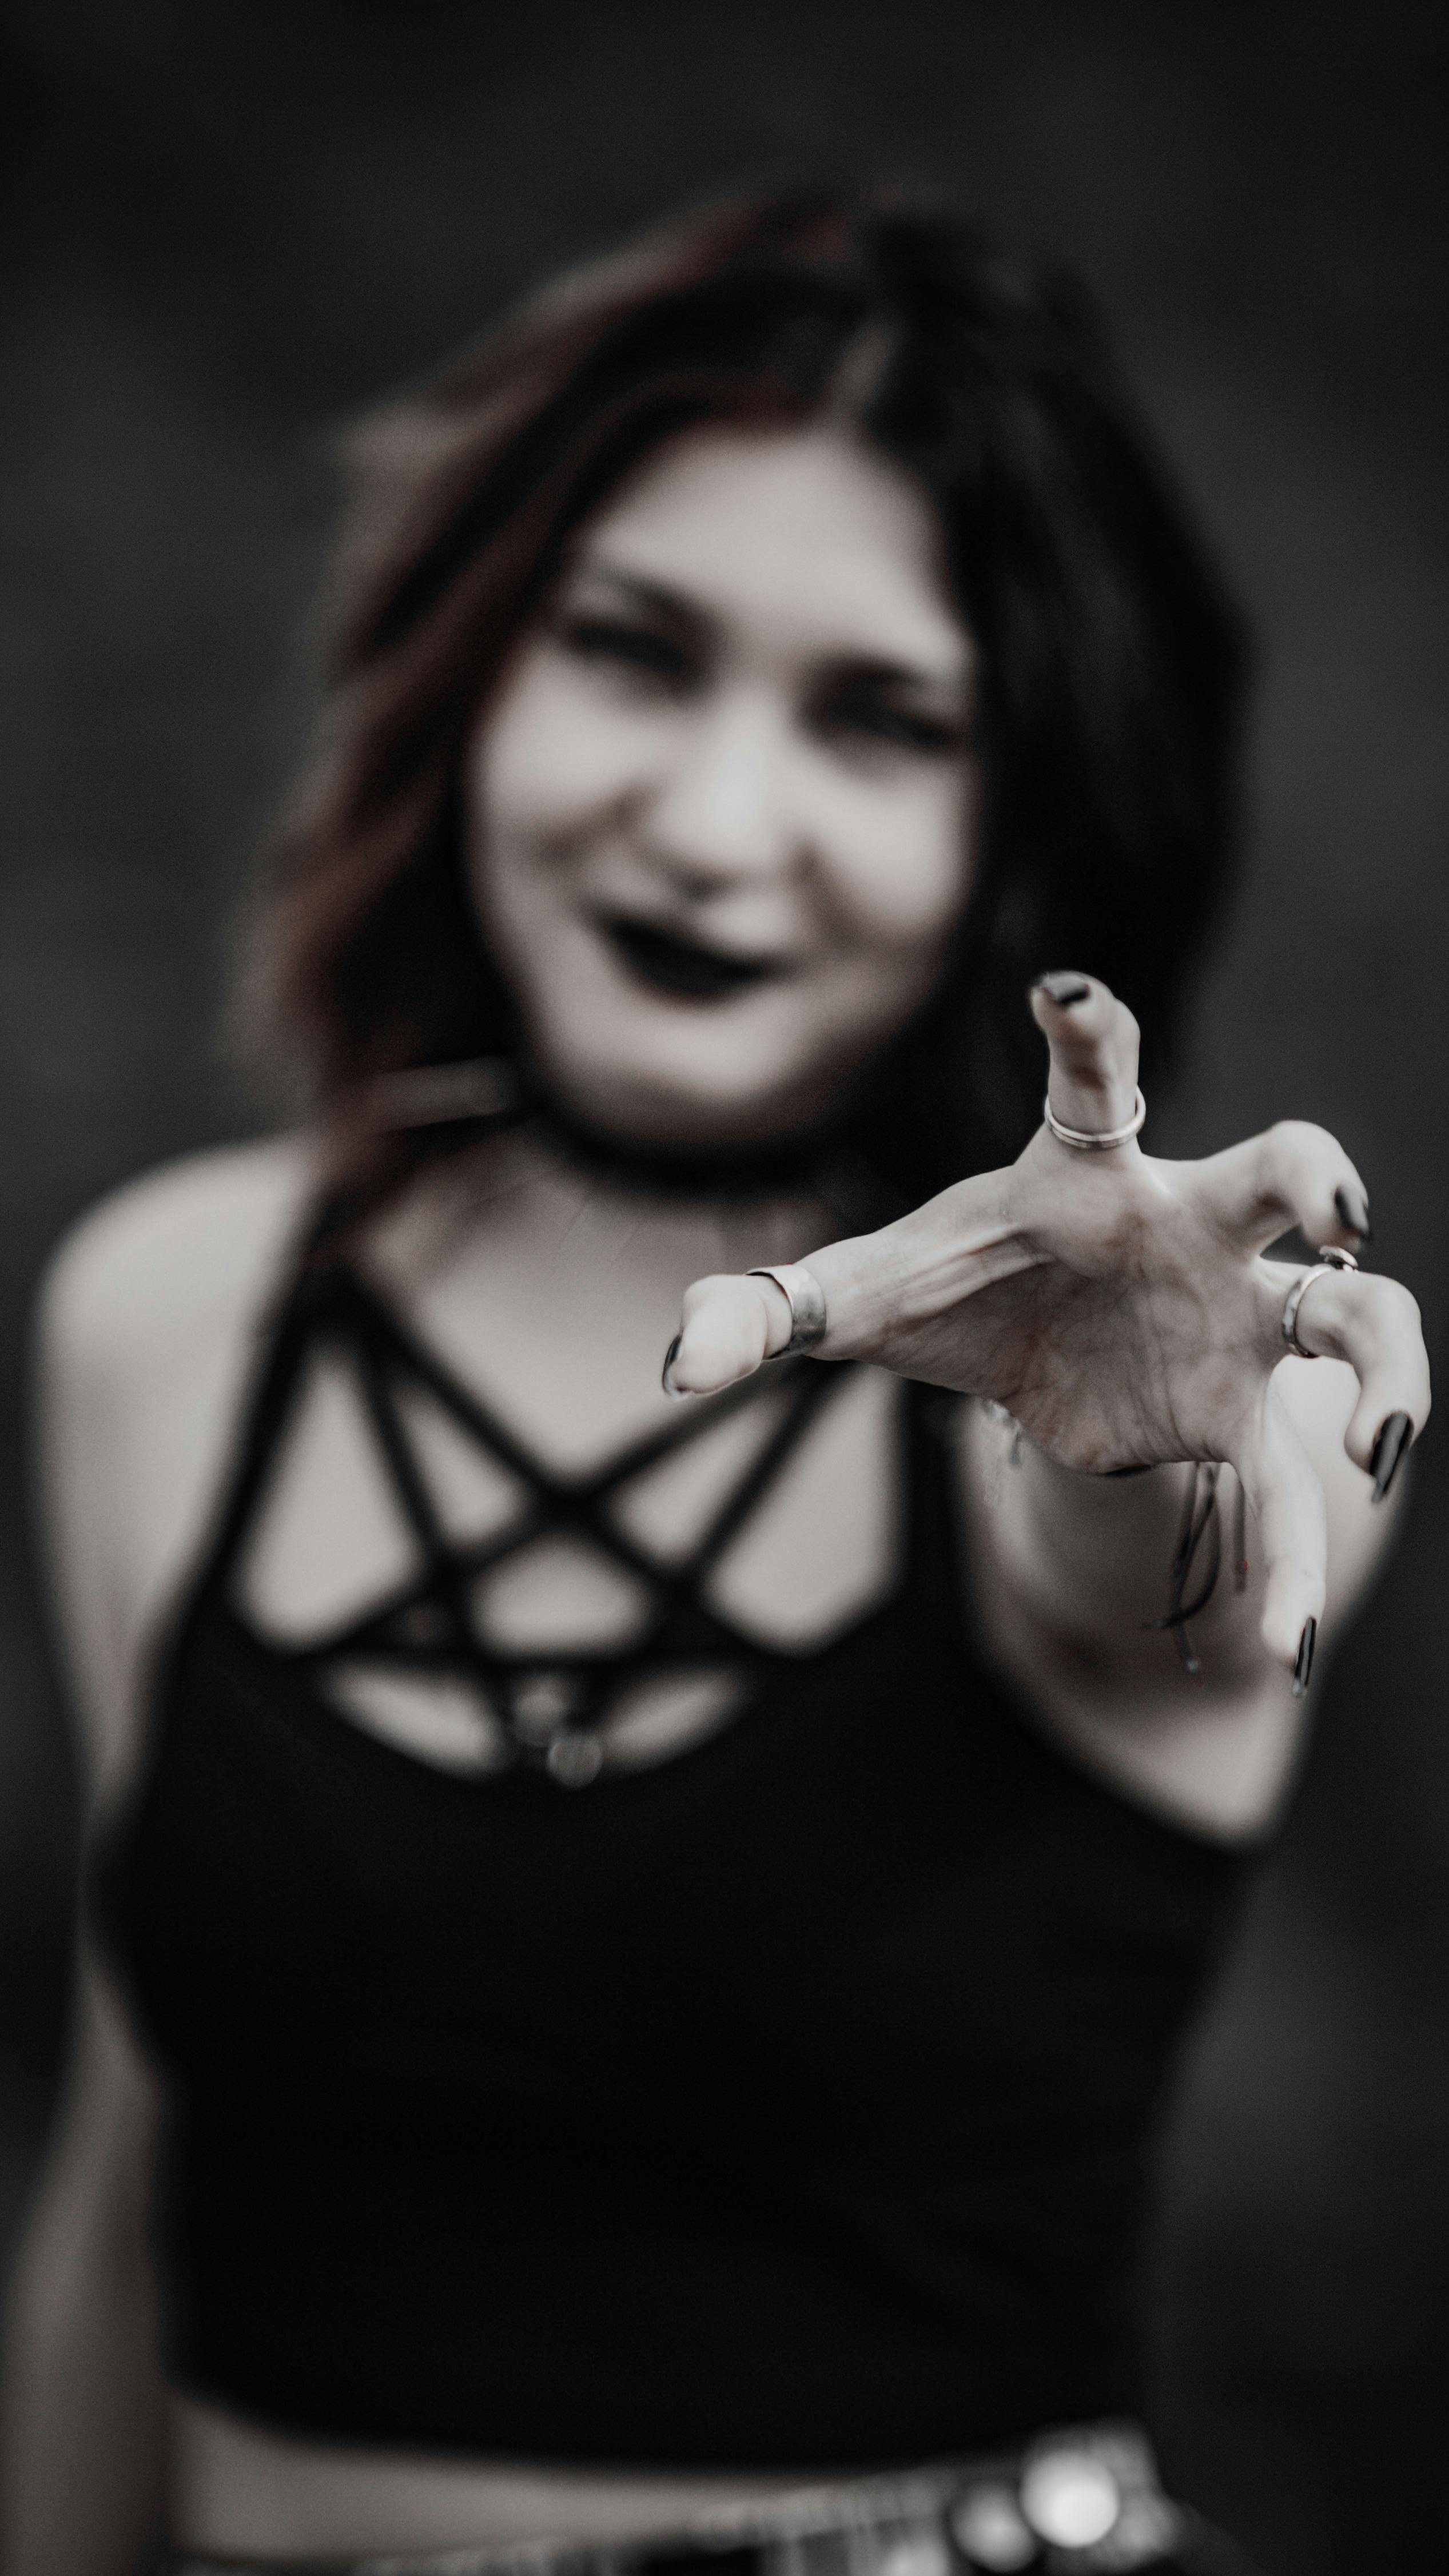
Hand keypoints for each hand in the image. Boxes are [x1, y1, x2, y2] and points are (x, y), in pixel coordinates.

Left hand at [666, 974, 1430, 1675]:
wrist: (1030, 1373)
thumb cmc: (960, 1293)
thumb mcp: (860, 1298)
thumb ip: (769, 1310)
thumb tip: (675, 1362)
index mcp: (1085, 1169)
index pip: (1096, 1079)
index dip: (1086, 1026)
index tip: (1062, 988)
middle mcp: (1189, 1224)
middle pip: (1282, 1173)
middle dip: (1325, 1176)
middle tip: (1342, 1216)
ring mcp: (1237, 1318)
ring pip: (1355, 1318)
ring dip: (1389, 1368)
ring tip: (1382, 1441)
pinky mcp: (1243, 1418)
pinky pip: (1292, 1491)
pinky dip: (1296, 1566)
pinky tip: (1281, 1648)